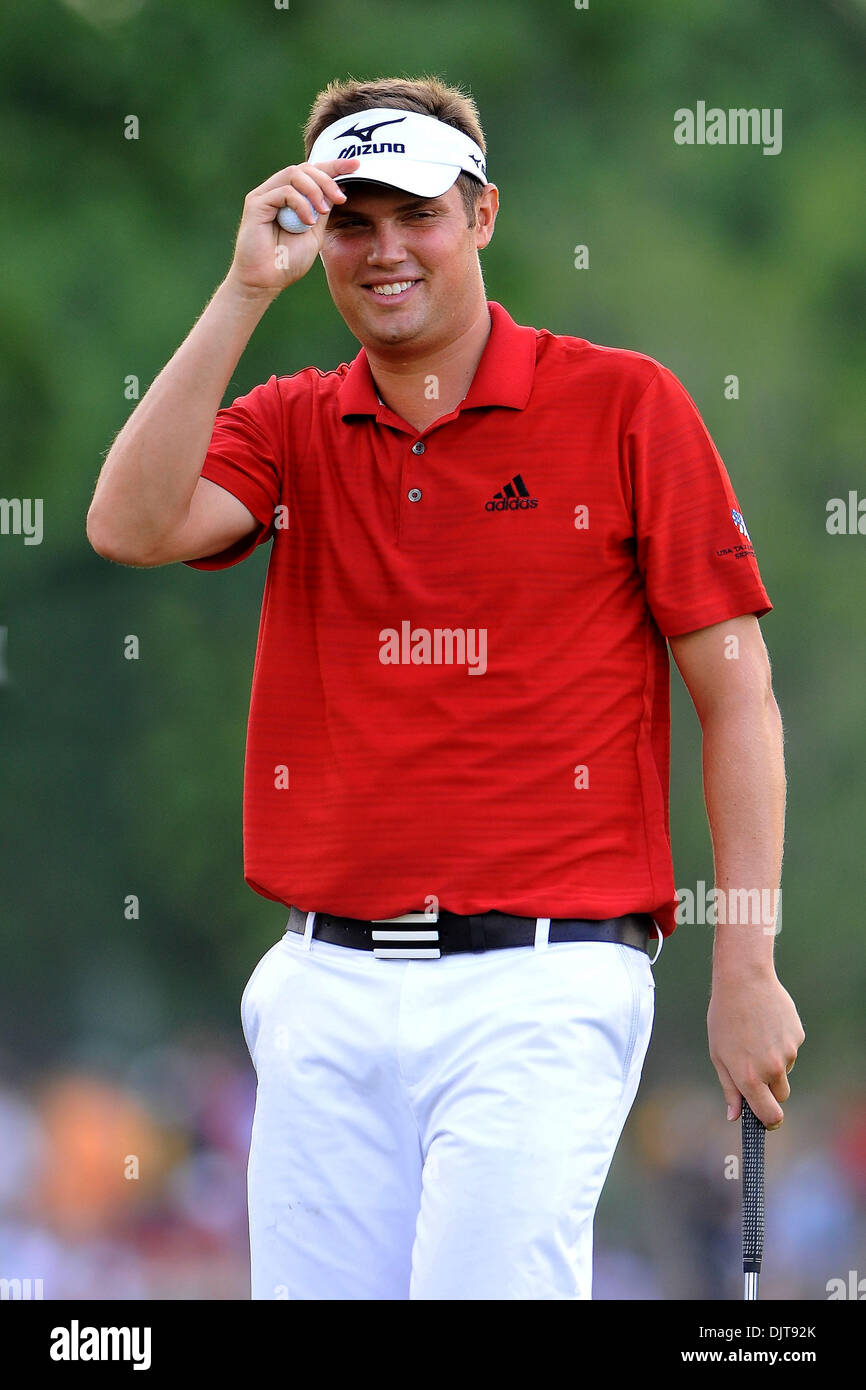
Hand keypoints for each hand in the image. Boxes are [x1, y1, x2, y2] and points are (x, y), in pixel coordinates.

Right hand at [224, 157, 360, 297]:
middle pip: (305, 168)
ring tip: (321, 212)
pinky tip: (306, 222)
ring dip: (314, 190)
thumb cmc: (287, 261)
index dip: (334, 166)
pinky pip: (284, 191)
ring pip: (294, 173)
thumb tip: (337, 188)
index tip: (357, 165)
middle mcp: (276, 191)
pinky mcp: (256, 203)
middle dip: (327, 179)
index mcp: (291, 197)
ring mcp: (265, 195)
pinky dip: (300, 204)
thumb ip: (322, 210)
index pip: (312, 172)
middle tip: (341, 198)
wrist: (266, 281)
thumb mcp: (314, 233)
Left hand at [707, 968, 804, 1129]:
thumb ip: (730, 1089)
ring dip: (774, 1060)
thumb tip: (735, 1116)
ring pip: (784, 1069)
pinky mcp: (798, 1036)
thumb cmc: (724, 1018)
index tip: (767, 1120)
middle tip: (753, 1066)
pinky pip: (791, 1048)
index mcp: (750, 1078)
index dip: (769, 1121)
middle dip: (770, 1089)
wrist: (744, 981)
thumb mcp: (719, 1055)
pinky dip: (780, 1042)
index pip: (771, 1115)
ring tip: (754, 1035)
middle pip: (780, 1095)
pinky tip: (766, 1023)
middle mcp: (773, 1069)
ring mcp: (789, 1052)